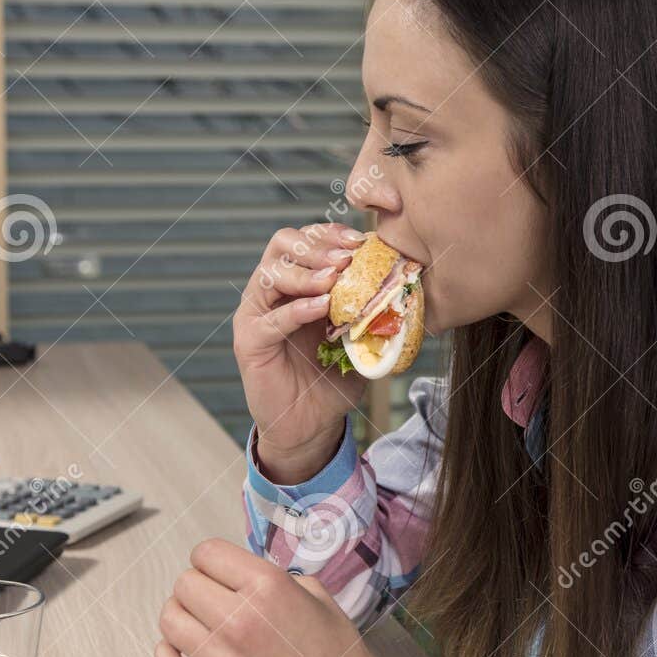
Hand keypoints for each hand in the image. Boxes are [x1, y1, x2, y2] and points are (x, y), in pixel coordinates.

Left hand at [155, 539, 405, 656]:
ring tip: (197, 623)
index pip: (207, 553)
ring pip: (170, 620)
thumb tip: (243, 576)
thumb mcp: (317, 596)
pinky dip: (167, 653)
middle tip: (210, 598)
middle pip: (184, 584)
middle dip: (196, 586)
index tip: (215, 570)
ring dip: (180, 616)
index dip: (209, 560)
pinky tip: (182, 649)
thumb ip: (276, 578)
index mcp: (268, 587)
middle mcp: (241, 619)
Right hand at [233, 221, 367, 460]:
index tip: (360, 240)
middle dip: (317, 245)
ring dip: (306, 272)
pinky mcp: (249, 342)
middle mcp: (272, 292)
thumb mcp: (359, 337)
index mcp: (296, 283)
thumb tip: (406, 286)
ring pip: (270, 274)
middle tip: (346, 258)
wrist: (312, 423)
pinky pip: (270, 319)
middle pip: (282, 244)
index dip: (330, 233)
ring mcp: (256, 314)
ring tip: (335, 280)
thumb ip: (374, 311)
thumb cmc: (333, 378)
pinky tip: (322, 308)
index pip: (305, 239)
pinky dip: (297, 309)